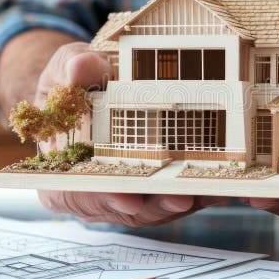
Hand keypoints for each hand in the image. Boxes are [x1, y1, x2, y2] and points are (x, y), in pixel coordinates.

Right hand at [32, 41, 227, 225]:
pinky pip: (171, 198)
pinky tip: (216, 187)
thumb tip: (78, 69)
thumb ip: (73, 70)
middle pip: (123, 209)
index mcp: (61, 169)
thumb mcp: (66, 69)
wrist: (87, 90)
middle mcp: (91, 190)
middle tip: (183, 197)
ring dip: (181, 202)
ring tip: (209, 191)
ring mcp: (122, 193)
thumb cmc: (74, 85)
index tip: (129, 199)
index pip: (78, 193)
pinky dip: (194, 195)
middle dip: (155, 205)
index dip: (103, 199)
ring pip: (153, 209)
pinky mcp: (150, 189)